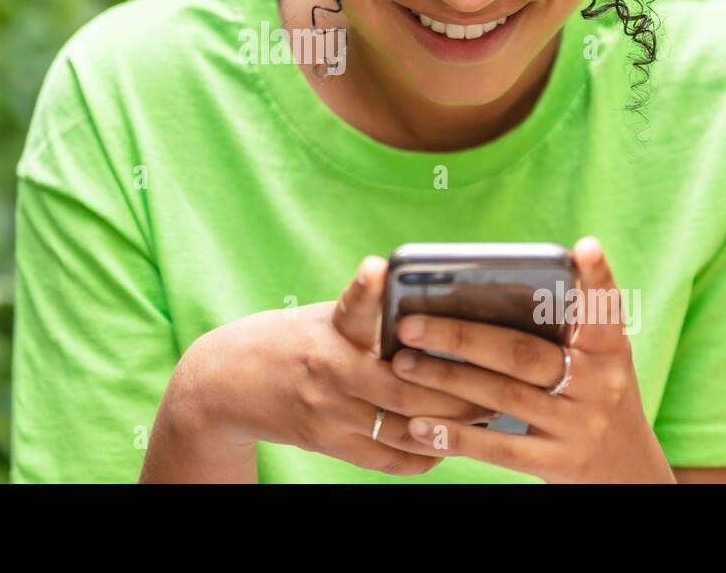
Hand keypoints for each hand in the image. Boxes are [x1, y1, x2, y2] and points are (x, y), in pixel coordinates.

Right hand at [145, 256, 495, 479]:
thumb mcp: (320, 316)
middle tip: (500, 381)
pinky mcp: (330, 444)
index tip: (378, 267)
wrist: (225, 384)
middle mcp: (328, 371)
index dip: (367, 287)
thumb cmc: (288, 340)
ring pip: (406, 427)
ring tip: (489, 413)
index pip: (352, 305)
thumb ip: (368, 315)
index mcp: (328, 329)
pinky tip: (448, 441)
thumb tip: (429, 310)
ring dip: (452, 424)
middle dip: (459, 389)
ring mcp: (329, 413)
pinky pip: (390, 458)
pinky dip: (425, 452)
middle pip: (405, 386)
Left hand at [387, 236, 674, 482]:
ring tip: (402, 364)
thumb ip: (563, 326)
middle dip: (461, 336)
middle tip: (409, 324)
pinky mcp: (557, 463)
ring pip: (502, 396)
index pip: (604, 308)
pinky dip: (458, 436)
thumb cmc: (594, 396)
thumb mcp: (597, 360)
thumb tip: (492, 286)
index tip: (582, 247)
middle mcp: (598, 384)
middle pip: (522, 352)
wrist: (628, 472)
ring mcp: (578, 425)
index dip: (597, 277)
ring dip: (446, 379)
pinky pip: (500, 448)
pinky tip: (420, 425)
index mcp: (609, 350)